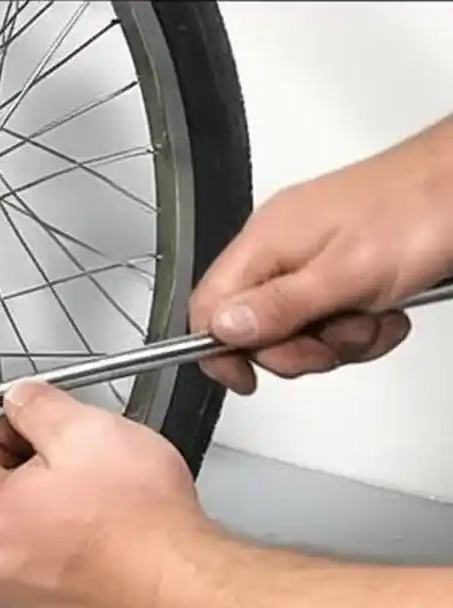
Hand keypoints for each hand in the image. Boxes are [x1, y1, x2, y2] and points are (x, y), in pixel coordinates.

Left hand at [0, 381, 212, 607]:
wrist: (188, 594)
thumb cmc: (143, 526)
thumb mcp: (84, 429)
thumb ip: (36, 406)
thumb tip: (21, 401)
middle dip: (8, 461)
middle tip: (52, 442)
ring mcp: (22, 599)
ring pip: (10, 533)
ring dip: (35, 502)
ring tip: (87, 486)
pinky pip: (40, 567)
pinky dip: (57, 542)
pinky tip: (99, 527)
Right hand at [190, 116, 452, 393]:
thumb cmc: (421, 209)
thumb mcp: (348, 272)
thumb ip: (280, 305)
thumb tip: (223, 329)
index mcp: (265, 241)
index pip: (207, 307)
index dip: (221, 350)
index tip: (249, 376)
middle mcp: (279, 246)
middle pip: (252, 326)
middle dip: (296, 349)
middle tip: (332, 343)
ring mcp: (309, 255)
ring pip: (295, 327)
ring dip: (336, 340)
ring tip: (371, 320)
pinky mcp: (339, 263)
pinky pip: (328, 316)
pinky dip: (358, 326)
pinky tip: (383, 311)